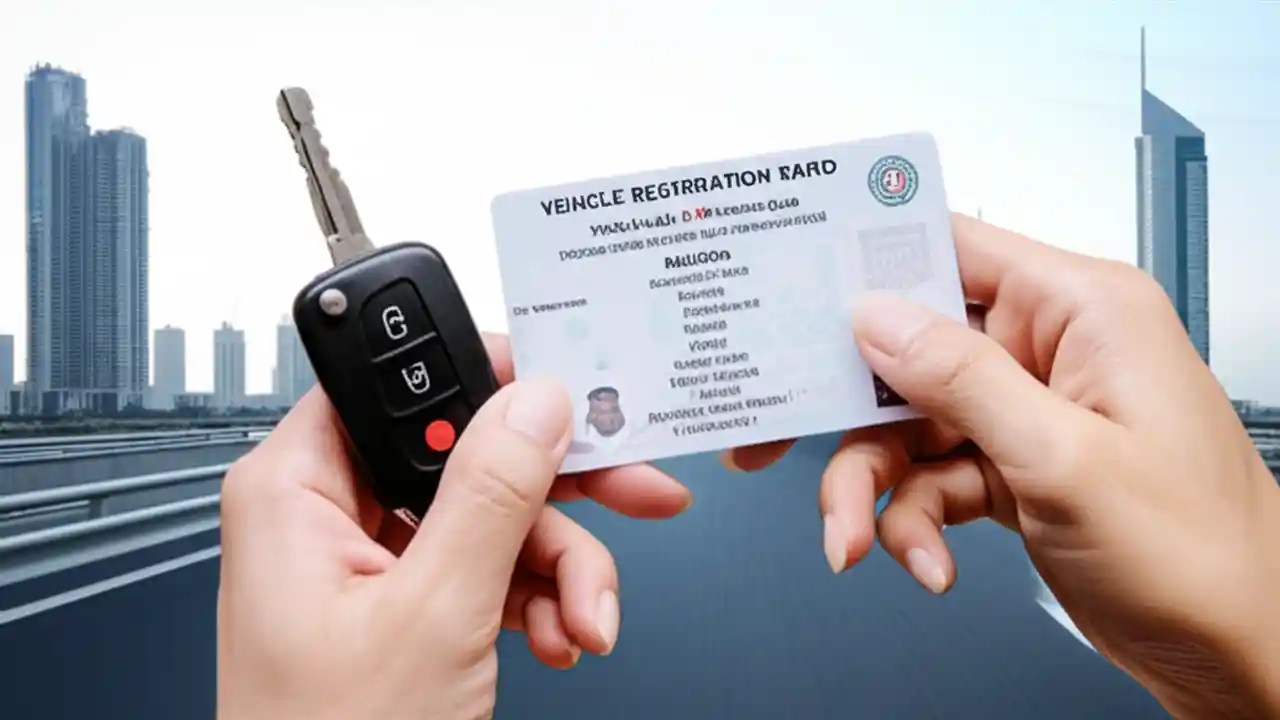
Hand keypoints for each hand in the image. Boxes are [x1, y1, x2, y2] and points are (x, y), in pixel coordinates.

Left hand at [216, 333, 691, 719]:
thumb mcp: (432, 615)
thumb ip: (490, 497)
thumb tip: (537, 404)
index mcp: (295, 491)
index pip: (399, 386)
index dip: (489, 375)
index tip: (570, 389)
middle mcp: (327, 516)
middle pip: (465, 456)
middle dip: (555, 493)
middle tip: (631, 490)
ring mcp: (369, 566)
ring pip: (492, 518)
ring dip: (558, 567)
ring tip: (585, 619)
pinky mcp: (404, 607)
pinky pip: (488, 570)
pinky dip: (538, 601)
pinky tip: (562, 636)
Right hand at [725, 214, 1279, 717]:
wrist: (1241, 655)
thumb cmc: (1204, 556)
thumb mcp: (1065, 459)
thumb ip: (962, 379)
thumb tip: (877, 317)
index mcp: (1083, 310)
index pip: (955, 246)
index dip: (871, 258)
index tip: (798, 281)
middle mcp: (1052, 351)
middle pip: (911, 350)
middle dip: (851, 414)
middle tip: (779, 440)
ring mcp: (1030, 412)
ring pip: (909, 426)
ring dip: (874, 487)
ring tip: (859, 539)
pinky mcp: (1015, 467)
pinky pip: (931, 478)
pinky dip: (913, 521)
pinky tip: (926, 561)